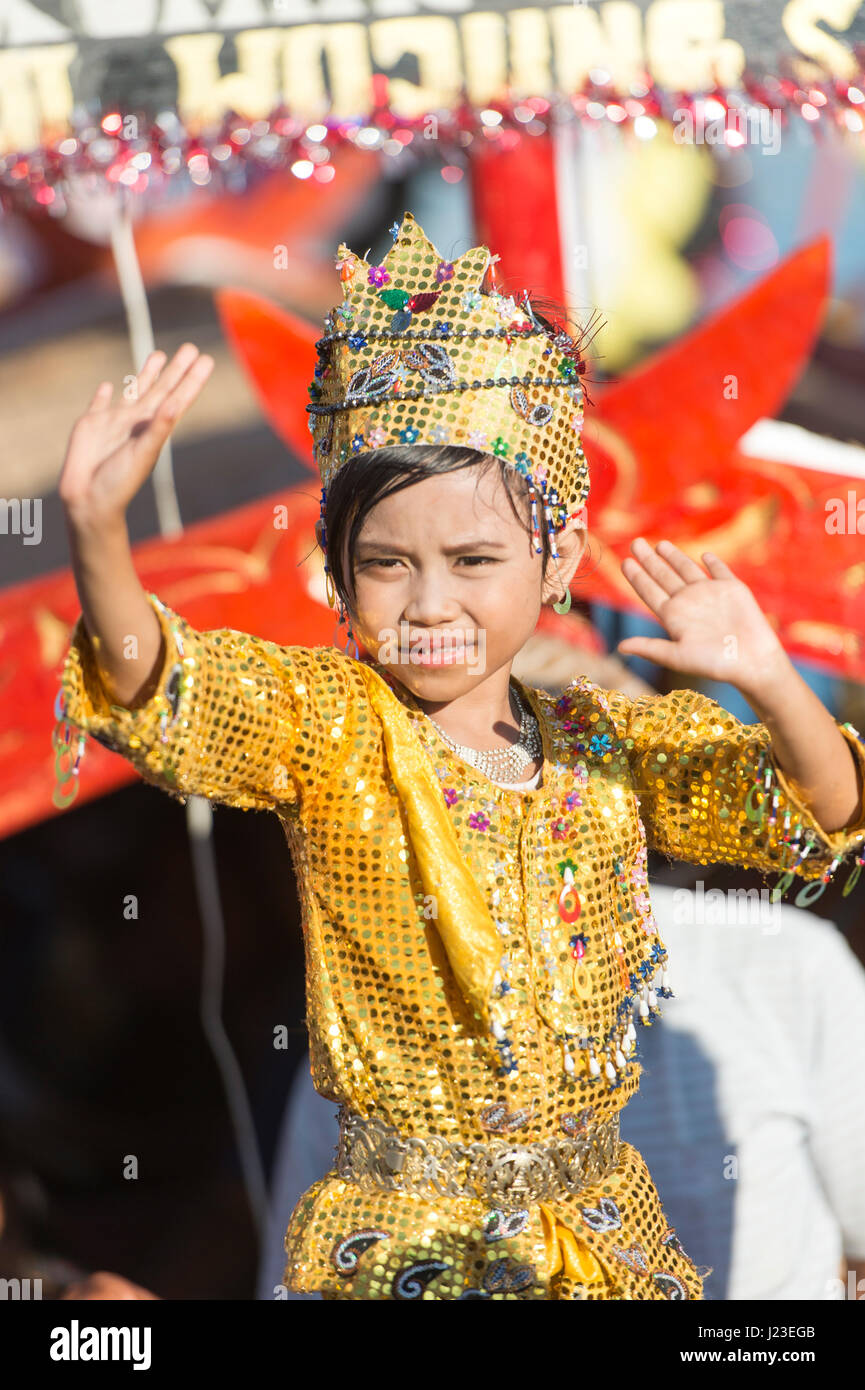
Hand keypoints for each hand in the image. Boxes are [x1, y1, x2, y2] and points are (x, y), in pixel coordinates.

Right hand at [58, 343, 213, 527]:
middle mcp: (136, 421)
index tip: (207, 359)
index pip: (178, 397)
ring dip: (146, 374)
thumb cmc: (119, 482)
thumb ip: (159, 428)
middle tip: (191, 348)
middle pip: (160, 388)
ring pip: (134, 391)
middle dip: (176, 370)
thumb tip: (176, 403)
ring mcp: (114, 422)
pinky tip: (110, 385)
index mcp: (154, 428)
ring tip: (159, 354)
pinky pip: (100, 404)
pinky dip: (105, 394)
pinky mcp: (90, 424)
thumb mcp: (144, 454)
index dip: (192, 380)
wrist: (88, 500)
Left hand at [616, 538, 790, 697]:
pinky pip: (720, 571)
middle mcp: (689, 602)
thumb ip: (650, 648)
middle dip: (649, 559)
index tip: (625, 562)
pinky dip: (713, 562)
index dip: (637, 577)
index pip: (649, 591)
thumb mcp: (677, 656)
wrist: (751, 660)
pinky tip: (705, 554)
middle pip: (663, 575)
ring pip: (687, 569)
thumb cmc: (713, 663)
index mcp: (673, 616)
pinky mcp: (732, 589)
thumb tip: (620, 647)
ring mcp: (710, 594)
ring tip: (660, 544)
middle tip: (635, 543)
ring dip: (674, 556)